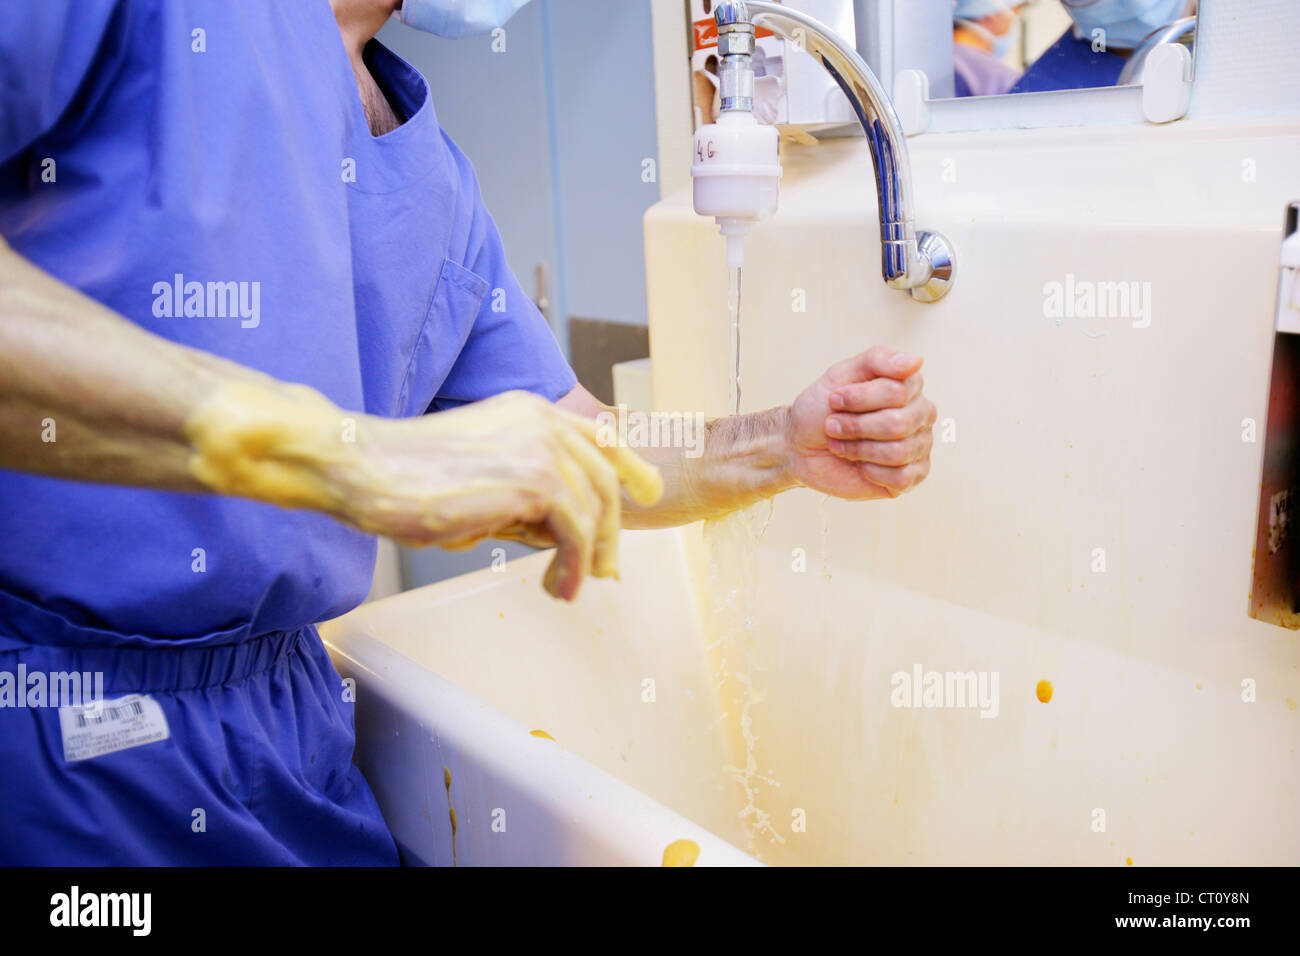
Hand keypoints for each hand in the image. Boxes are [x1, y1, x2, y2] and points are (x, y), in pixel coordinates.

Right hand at [186, 384, 661, 601]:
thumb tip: (563, 537)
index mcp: (529, 411)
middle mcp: (543, 421)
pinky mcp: (535, 481)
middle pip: (604, 479)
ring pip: (594, 510)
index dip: (628, 466)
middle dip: (611, 530)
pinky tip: (556, 588)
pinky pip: (576, 533)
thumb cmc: (407, 479)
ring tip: (565, 587)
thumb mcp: (480, 475)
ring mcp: (542, 447)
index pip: (600, 435)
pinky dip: (572, 568)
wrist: (365, 468)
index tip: (646, 492)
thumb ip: (524, 493)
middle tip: (606, 571)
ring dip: (586, 558)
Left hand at [786, 346, 935, 499]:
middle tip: (833, 426)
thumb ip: (878, 360)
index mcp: (909, 386)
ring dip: (859, 449)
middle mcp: (920, 415)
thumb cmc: (821, 408)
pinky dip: (871, 471)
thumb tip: (916, 361)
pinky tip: (860, 465)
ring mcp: (918, 446)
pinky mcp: (910, 476)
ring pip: (898, 452)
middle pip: (898, 423)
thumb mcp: (841, 374)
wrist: (799, 445)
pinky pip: (902, 477)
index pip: (897, 391)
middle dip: (856, 426)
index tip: (834, 399)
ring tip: (841, 444)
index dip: (859, 399)